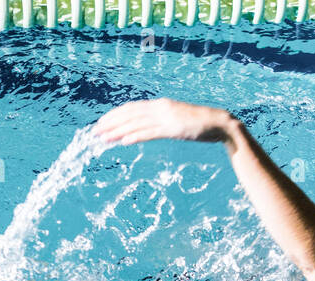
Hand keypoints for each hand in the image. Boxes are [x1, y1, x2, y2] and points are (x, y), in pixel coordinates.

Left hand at [94, 98, 235, 146]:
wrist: (220, 124)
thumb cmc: (200, 124)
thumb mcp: (178, 121)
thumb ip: (163, 122)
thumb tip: (149, 128)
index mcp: (161, 105)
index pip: (132, 108)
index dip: (115, 115)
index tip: (102, 122)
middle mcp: (161, 108)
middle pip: (129, 114)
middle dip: (111, 122)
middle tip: (95, 131)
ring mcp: (166, 118)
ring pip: (136, 123)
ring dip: (118, 131)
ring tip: (103, 138)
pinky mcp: (173, 129)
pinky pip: (149, 133)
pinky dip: (135, 136)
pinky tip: (123, 141)